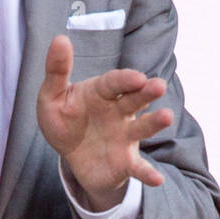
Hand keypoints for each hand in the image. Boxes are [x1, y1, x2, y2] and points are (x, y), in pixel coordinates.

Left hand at [37, 34, 173, 208]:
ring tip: (167, 117)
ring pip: (141, 127)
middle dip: (147, 92)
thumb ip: (56, 71)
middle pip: (134, 99)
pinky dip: (148, 173)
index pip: (114, 82)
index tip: (137, 77)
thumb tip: (59, 38)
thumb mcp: (52, 96)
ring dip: (154, 123)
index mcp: (101, 92)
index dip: (125, 79)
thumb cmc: (64, 120)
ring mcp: (124, 136)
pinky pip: (138, 167)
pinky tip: (158, 180)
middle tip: (159, 85)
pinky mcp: (125, 161)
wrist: (71, 155)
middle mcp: (119, 111)